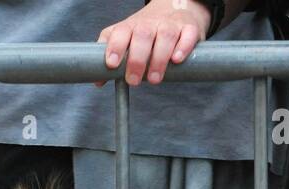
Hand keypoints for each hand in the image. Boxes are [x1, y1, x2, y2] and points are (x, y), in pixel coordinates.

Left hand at [97, 0, 211, 86]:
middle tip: (134, 80)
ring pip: (165, 35)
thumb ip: (111, 55)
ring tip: (154, 79)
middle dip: (137, 59)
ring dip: (159, 58)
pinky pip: (187, 34)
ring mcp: (171, 24)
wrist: (175, 5)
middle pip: (142, 35)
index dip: (115, 47)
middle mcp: (150, 23)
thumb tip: (98, 81)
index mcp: (132, 26)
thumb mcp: (126, 37)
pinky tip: (177, 60)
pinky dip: (183, 46)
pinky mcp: (189, 28)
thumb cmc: (146, 30)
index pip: (121, 32)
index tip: (111, 64)